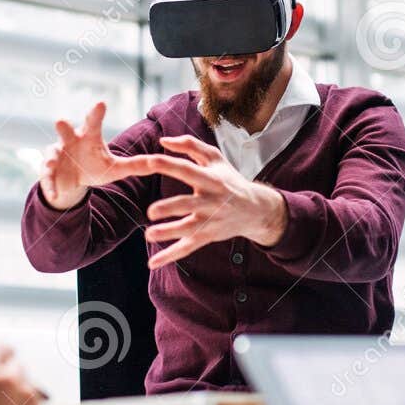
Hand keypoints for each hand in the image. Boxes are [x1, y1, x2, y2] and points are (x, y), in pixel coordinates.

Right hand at [40, 102, 145, 209]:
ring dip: (51, 159)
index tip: (101, 103)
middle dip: (63, 127)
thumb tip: (158, 163)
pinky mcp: (48, 172)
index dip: (96, 113)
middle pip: (65, 130)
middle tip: (60, 121)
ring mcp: (56, 155)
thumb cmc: (94, 167)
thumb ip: (135, 165)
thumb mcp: (116, 168)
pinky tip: (55, 195)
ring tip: (52, 164)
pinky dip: (50, 187)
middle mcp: (70, 141)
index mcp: (88, 136)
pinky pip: (47, 178)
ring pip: (51, 154)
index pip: (92, 122)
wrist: (72, 182)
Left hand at [141, 135, 287, 267]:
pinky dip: (169, 256)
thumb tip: (163, 141)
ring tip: (148, 234)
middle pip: (187, 204)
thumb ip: (189, 145)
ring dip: (168, 233)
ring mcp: (209, 221)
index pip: (187, 170)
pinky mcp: (206, 236)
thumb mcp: (215, 158)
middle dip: (170, 208)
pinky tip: (152, 263)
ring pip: (187, 229)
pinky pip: (187, 248)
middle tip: (151, 211)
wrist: (255, 209)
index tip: (148, 161)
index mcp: (210, 179)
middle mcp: (210, 201)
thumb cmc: (229, 179)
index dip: (168, 165)